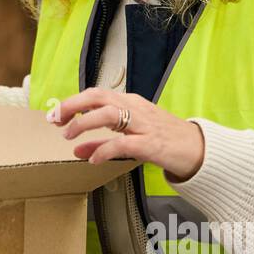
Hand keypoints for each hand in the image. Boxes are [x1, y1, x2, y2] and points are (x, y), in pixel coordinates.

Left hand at [49, 88, 205, 180]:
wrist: (198, 150)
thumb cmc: (163, 140)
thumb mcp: (129, 138)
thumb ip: (101, 142)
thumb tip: (76, 149)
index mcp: (130, 102)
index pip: (96, 93)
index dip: (72, 102)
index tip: (55, 114)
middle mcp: (135, 108)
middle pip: (98, 96)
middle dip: (73, 106)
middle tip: (56, 120)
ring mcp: (144, 124)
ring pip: (108, 114)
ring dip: (84, 124)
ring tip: (69, 136)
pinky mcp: (151, 143)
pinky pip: (123, 143)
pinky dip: (104, 150)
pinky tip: (93, 159)